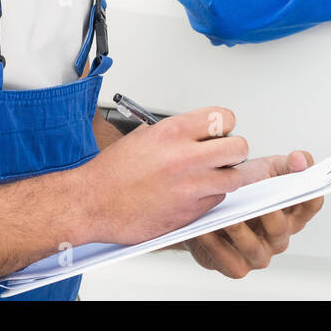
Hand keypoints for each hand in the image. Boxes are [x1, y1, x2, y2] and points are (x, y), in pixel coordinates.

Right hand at [76, 107, 247, 244]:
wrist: (92, 203)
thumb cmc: (111, 172)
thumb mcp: (143, 136)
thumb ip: (175, 133)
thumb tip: (197, 132)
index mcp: (173, 132)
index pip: (223, 118)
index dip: (225, 125)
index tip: (220, 131)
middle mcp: (186, 157)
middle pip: (238, 147)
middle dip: (233, 151)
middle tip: (224, 155)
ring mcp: (190, 186)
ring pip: (234, 177)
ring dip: (226, 176)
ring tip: (211, 177)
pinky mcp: (189, 212)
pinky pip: (217, 200)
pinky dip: (210, 197)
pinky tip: (193, 194)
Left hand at [182, 150, 323, 278]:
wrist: (209, 201)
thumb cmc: (243, 186)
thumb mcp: (267, 168)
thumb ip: (287, 162)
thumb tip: (301, 160)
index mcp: (292, 212)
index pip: (311, 204)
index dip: (311, 194)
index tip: (305, 183)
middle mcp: (279, 236)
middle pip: (281, 230)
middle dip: (271, 216)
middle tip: (260, 204)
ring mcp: (259, 253)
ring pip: (254, 249)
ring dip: (240, 233)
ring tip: (228, 218)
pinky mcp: (236, 265)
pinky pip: (230, 262)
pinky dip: (216, 248)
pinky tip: (207, 232)